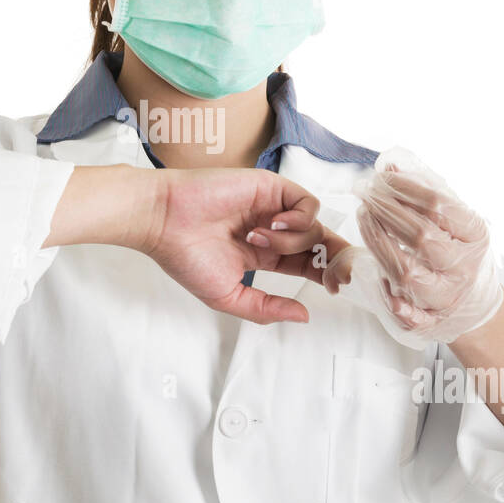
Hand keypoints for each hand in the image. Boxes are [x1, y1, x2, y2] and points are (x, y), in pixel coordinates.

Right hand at [142, 167, 349, 324]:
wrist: (164, 221)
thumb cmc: (185, 257)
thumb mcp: (228, 296)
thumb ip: (266, 308)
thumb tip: (304, 315)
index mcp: (266, 255)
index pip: (309, 263)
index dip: (328, 274)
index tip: (338, 288)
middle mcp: (274, 231)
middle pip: (322, 242)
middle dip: (335, 259)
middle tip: (339, 275)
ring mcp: (274, 207)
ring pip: (314, 226)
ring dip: (293, 241)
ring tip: (258, 241)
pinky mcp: (272, 187)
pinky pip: (306, 204)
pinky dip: (299, 219)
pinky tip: (273, 225)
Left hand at [324, 147, 502, 343]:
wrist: (476, 304)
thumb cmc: (460, 252)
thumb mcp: (457, 221)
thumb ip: (428, 194)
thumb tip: (391, 168)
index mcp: (475, 237)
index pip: (439, 207)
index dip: (406, 189)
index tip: (383, 177)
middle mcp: (463, 267)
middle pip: (420, 236)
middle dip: (387, 211)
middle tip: (366, 195)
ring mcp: (447, 297)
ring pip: (407, 272)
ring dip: (377, 242)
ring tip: (363, 217)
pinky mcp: (431, 322)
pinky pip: (408, 314)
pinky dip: (390, 297)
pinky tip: (375, 277)